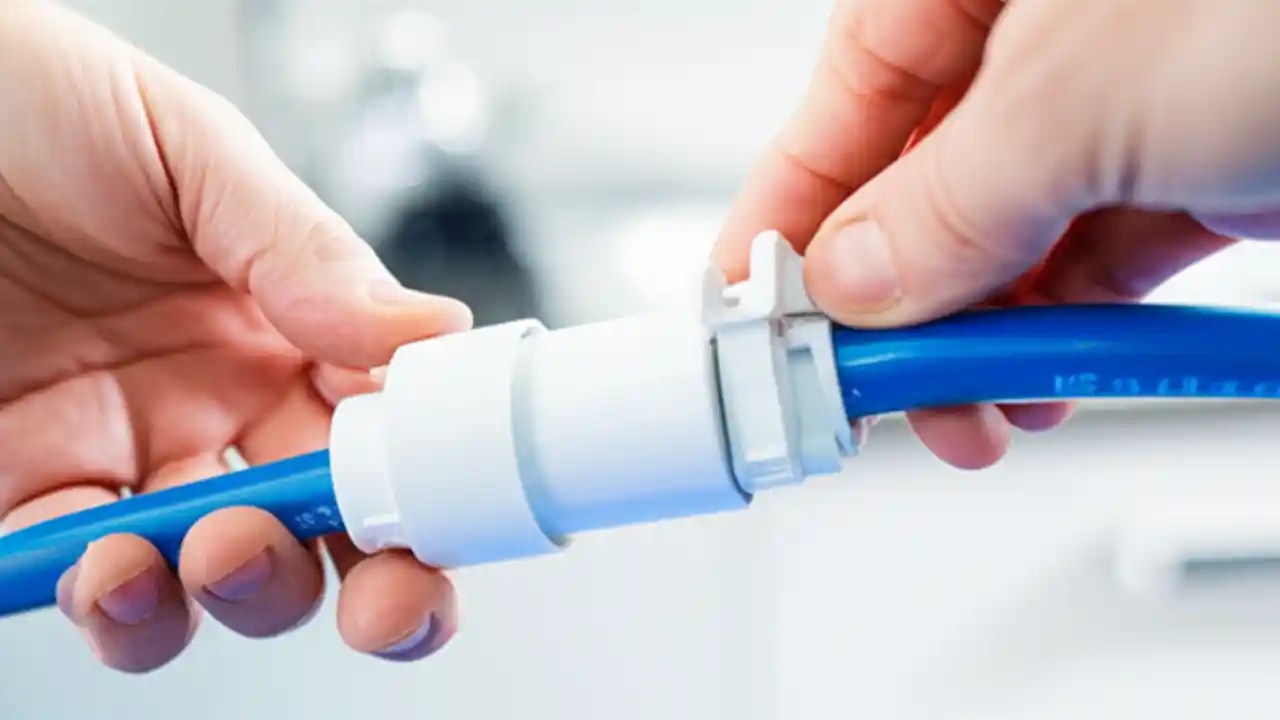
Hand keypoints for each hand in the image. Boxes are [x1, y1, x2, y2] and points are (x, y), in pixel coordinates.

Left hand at [0, 2, 466, 670]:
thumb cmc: (19, 101)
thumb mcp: (183, 147)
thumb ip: (305, 248)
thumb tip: (432, 331)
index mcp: (275, 323)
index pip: (379, 424)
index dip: (424, 481)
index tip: (438, 506)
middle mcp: (212, 404)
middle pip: (325, 522)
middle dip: (373, 579)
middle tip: (380, 592)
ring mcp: (117, 457)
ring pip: (219, 575)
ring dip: (246, 591)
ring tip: (223, 550)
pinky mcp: (17, 500)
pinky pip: (85, 582)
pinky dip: (119, 605)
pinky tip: (116, 569)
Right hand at [716, 0, 1276, 466]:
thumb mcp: (1092, 92)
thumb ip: (946, 198)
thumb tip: (851, 278)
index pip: (846, 97)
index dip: (787, 210)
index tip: (746, 310)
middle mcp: (1050, 29)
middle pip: (917, 180)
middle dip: (888, 298)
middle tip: (862, 387)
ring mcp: (1126, 100)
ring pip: (1002, 237)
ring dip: (975, 336)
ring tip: (967, 410)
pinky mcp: (1198, 166)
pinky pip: (1092, 260)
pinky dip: (1061, 329)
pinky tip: (1045, 381)